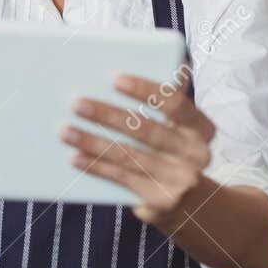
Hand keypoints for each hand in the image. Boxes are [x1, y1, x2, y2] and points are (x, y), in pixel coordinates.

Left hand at [64, 70, 215, 227]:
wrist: (190, 203)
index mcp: (202, 128)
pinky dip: (97, 167)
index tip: (115, 79)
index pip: (176, 103)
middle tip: (77, 103)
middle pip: (147, 130)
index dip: (146, 90)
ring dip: (94, 142)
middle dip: (109, 115)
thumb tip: (172, 64)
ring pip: (130, 156)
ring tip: (65, 131)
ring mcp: (181, 180)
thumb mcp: (179, 126)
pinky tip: (75, 157)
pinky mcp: (161, 200)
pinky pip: (122, 179)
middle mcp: (197, 154)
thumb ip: (169, 99)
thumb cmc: (173, 150)